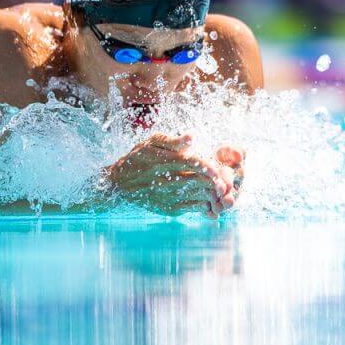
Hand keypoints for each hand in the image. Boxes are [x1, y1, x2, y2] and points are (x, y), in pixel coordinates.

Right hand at [105, 134, 237, 217]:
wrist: (120, 184)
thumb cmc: (138, 158)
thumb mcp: (151, 143)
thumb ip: (173, 141)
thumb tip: (191, 137)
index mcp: (164, 161)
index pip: (190, 163)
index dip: (206, 166)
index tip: (217, 169)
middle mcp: (166, 180)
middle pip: (197, 180)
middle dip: (214, 181)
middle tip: (225, 180)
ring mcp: (167, 196)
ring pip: (197, 195)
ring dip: (212, 193)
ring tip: (221, 190)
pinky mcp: (168, 208)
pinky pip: (191, 208)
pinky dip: (204, 205)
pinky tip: (211, 200)